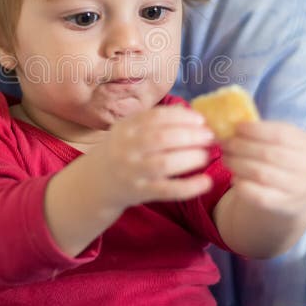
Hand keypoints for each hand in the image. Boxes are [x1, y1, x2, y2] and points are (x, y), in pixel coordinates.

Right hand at [89, 105, 215, 210]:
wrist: (95, 182)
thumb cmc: (121, 151)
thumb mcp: (128, 130)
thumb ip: (153, 120)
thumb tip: (188, 112)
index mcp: (126, 128)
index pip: (156, 117)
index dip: (182, 117)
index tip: (201, 120)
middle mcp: (127, 148)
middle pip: (162, 138)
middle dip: (190, 136)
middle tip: (209, 137)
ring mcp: (132, 171)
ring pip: (164, 163)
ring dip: (190, 158)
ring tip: (206, 156)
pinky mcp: (139, 192)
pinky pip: (167, 190)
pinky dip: (189, 187)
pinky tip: (205, 182)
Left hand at [220, 121, 305, 220]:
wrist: (300, 195)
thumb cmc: (285, 161)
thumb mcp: (284, 143)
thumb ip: (264, 132)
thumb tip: (230, 122)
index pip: (279, 134)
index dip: (255, 130)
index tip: (236, 127)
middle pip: (267, 154)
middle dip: (241, 147)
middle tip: (224, 144)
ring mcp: (298, 188)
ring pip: (261, 174)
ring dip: (237, 164)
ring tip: (226, 159)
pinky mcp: (286, 205)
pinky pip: (258, 195)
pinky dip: (242, 185)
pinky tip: (235, 178)